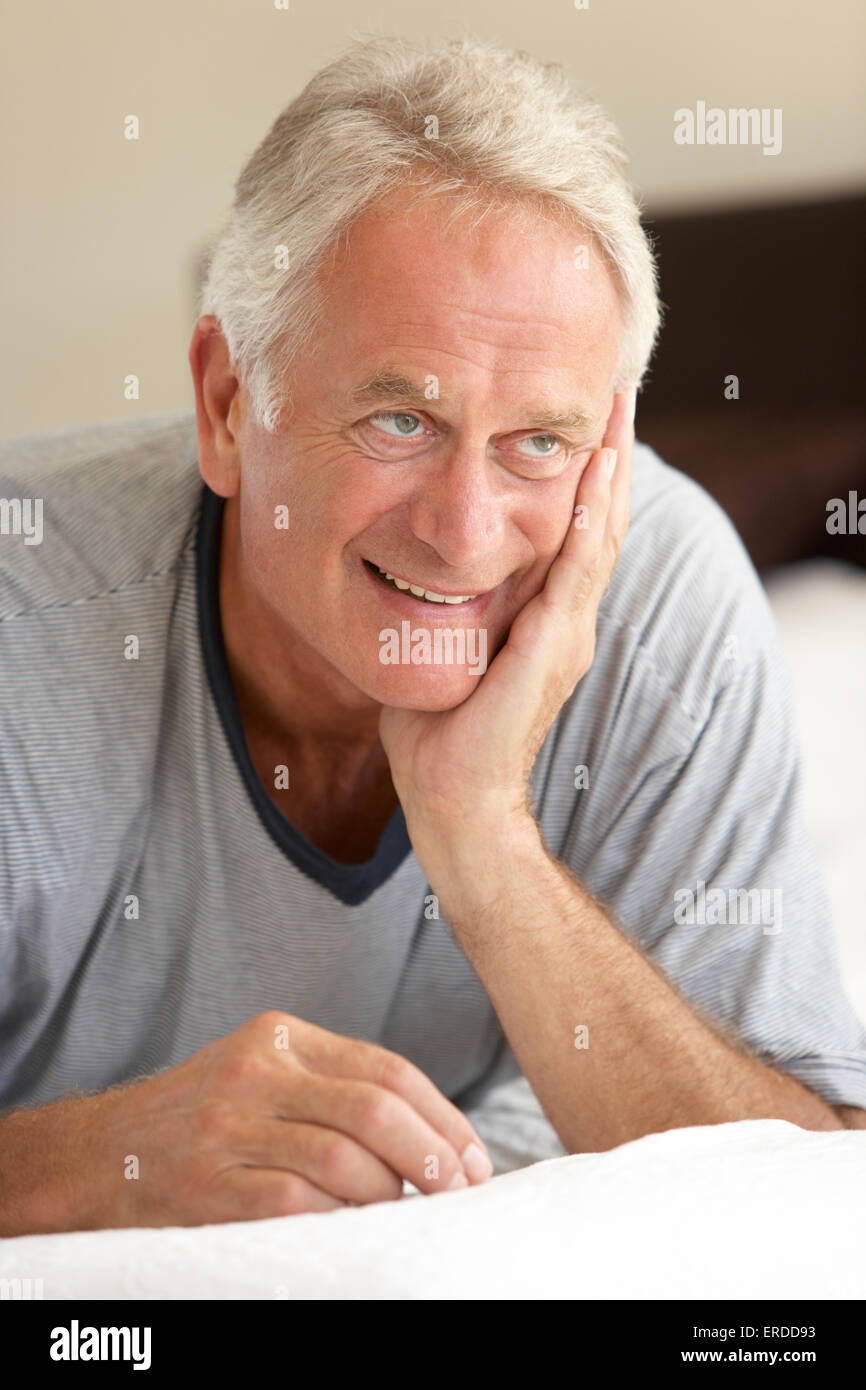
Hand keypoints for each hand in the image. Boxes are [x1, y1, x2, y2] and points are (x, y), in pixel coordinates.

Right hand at [0, 1012, 491, 1232]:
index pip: (387, 1069)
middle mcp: (256, 1072)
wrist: (102, 1153)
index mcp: (281, 1037)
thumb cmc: (205, 1119)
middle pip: (375, 1109)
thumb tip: (436, 1139)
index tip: (474, 1159)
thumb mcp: (265, 1075)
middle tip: (457, 1191)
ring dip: (389, 1195)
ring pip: (345, 1161)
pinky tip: (352, 1229)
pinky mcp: (209, 1185)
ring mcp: (229, 1128)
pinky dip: (339, 1220)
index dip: (443, 1117)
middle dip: (434, 1156)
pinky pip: (297, 1204)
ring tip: (401, 1212)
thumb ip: (335, 1088)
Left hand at [379, 388, 635, 844]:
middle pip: (598, 521)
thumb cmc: (436, 735)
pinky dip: (587, 518)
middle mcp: (567, 620)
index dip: (582, 475)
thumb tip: (412, 562)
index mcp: (545, 619)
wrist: (452, 799)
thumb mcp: (441, 649)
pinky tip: (592, 472)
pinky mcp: (553, 645)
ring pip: (598, 534)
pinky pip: (576, 568)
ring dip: (608, 469)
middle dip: (607, 453)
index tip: (580, 418)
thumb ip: (445, 606)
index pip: (574, 532)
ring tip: (616, 408)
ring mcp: (567, 632)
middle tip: (615, 388)